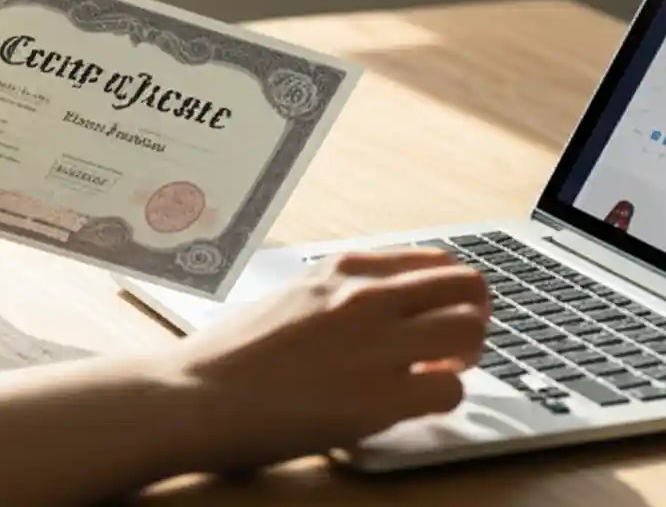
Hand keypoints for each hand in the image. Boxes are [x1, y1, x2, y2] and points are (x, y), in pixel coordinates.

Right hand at [0, 249, 488, 504]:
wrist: (189, 397)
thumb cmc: (225, 356)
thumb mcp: (286, 298)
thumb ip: (335, 295)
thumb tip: (374, 305)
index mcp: (343, 269)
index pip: (436, 258)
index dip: (450, 292)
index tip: (442, 313)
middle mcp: (366, 296)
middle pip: (469, 284)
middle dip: (475, 315)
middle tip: (458, 346)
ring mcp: (374, 344)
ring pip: (470, 329)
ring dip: (467, 356)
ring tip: (440, 374)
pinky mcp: (376, 396)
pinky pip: (450, 391)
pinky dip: (443, 401)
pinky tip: (414, 406)